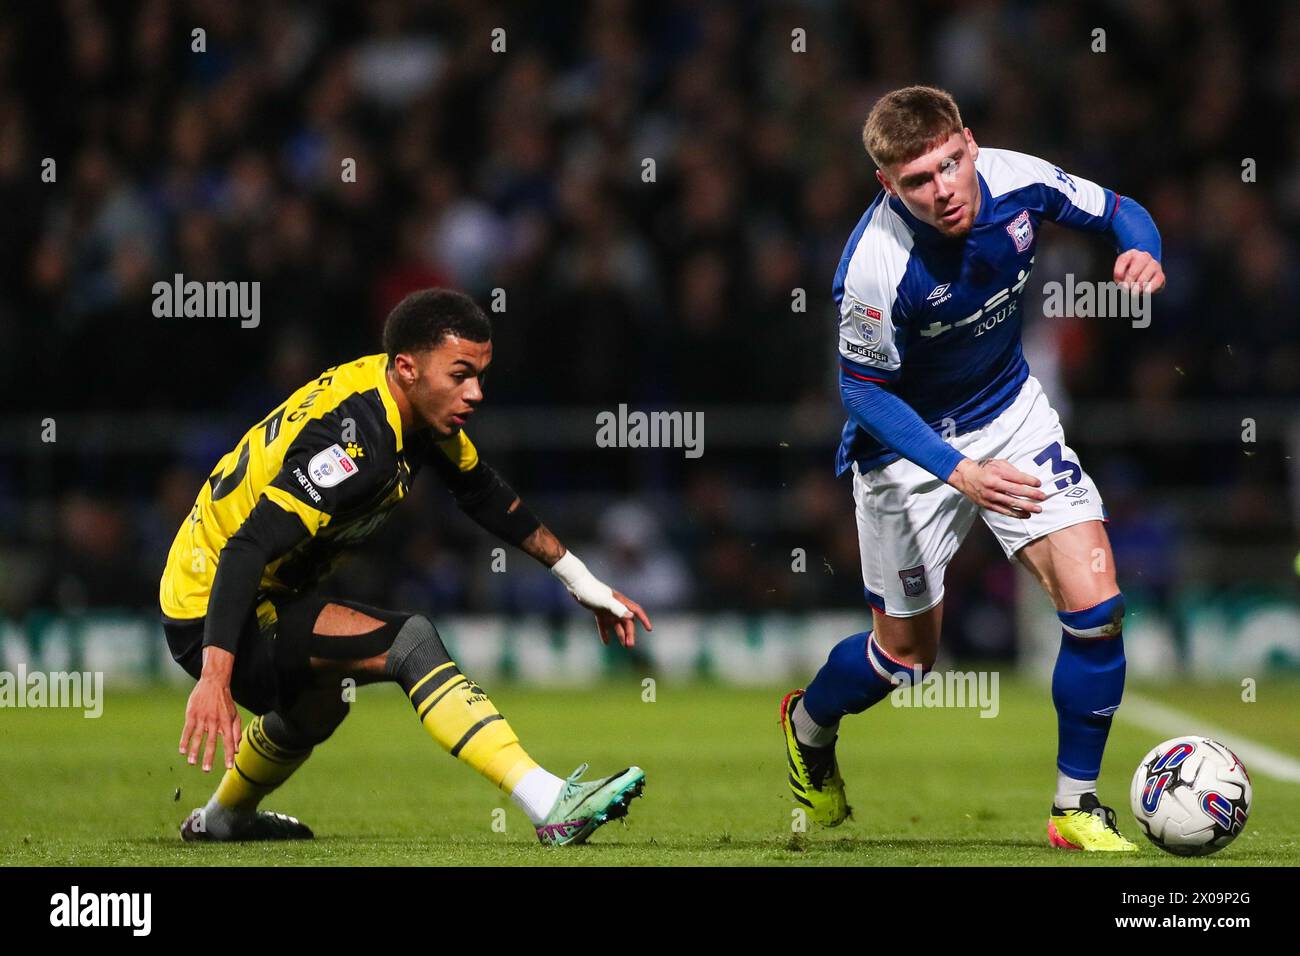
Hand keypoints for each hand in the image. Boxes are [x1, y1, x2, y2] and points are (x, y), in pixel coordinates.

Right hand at [180, 655, 241, 771]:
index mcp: (226, 722)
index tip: (229, 767)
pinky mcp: (192, 714)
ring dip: (195, 751)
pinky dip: (185, 741)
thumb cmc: (225, 701)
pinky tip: (182, 751)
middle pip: (212, 742)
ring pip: (198, 737)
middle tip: (206, 770)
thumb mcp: (234, 715)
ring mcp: (203, 717)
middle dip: (209, 757)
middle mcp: (215, 721)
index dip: (229, 754)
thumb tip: (237, 749)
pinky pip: (187, 730)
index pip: (229, 741)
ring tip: (192, 763)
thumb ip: (236, 732)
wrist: (214, 682)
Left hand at [589, 590, 652, 647]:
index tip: (649, 629)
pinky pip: (604, 624)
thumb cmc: (593, 592)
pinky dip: (606, 633)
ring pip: (617, 624)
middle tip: (630, 646)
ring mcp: (607, 609)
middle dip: (630, 633)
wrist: (578, 585)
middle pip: (627, 621)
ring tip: (624, 646)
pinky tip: (606, 642)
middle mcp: (616, 606)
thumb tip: (631, 617)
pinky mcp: (598, 611)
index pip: (636, 611)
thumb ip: (618, 609)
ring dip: (621, 634)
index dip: (644, 620)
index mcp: (621, 602)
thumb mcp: (606, 602)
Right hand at [948, 458, 1046, 518]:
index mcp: (997, 472)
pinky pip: (1004, 510)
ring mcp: (990, 496)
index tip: (1039, 483)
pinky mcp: (988, 504)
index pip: (1017, 477)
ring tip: (1038, 509)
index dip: (1029, 481)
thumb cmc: (983, 468)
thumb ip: (1011, 470)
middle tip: (1043, 497)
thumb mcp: (997, 463)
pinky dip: (1016, 513)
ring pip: (1011, 503)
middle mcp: (993, 484)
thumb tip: (1026, 479)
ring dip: (1026, 506)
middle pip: (1016, 490)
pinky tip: (1025, 515)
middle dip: (1031, 494)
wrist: (964, 476)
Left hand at [1113, 250, 1164, 294]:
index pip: (1123, 261)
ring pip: (1142, 280)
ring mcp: (1154, 264)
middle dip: (1127, 284)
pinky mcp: (1161, 275)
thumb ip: (1119, 276)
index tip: (1119, 281)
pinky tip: (1143, 292)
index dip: (1118, 274)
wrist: (1146, 276)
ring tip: (1134, 292)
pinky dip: (1146, 291)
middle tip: (1126, 289)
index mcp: (1132, 253)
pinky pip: (1153, 285)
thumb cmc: (1130, 273)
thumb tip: (1124, 285)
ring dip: (1136, 290)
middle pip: (1132, 273)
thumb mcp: (1120, 272)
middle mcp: (1145, 256)